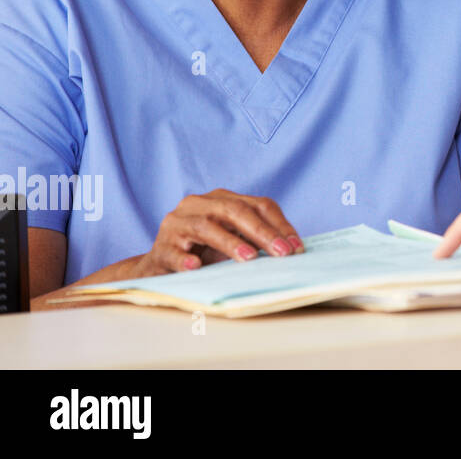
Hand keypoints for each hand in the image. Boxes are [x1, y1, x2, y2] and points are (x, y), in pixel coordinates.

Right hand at [133, 188, 303, 274]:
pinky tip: (196, 266)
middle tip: (282, 252)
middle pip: (234, 211)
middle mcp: (198, 204)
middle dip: (262, 232)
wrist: (160, 263)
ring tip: (249, 257)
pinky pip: (174, 251)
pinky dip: (186, 258)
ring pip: (205, 226)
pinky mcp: (161, 246)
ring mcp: (177, 223)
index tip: (297, 247)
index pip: (258, 205)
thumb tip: (291, 249)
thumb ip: (255, 238)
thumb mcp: (232, 239)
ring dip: (229, 242)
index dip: (280, 225)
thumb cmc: (203, 250)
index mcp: (221, 198)